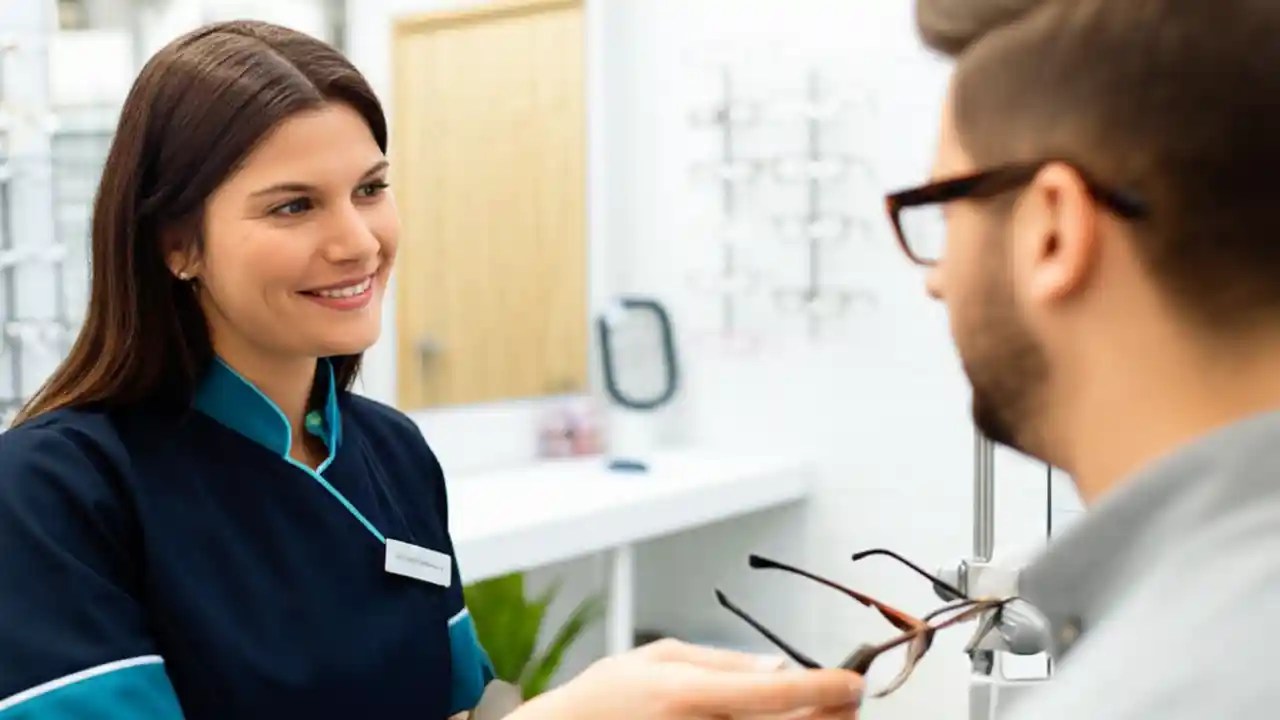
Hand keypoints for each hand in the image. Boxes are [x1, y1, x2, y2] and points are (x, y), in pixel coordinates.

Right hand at [509, 638, 861, 719]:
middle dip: (833, 713)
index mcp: (691, 694)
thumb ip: (723, 662)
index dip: (827, 686)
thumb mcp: (660, 657)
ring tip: (829, 712)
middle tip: (850, 696)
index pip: (780, 693)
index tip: (853, 680)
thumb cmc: (607, 696)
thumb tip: (779, 667)